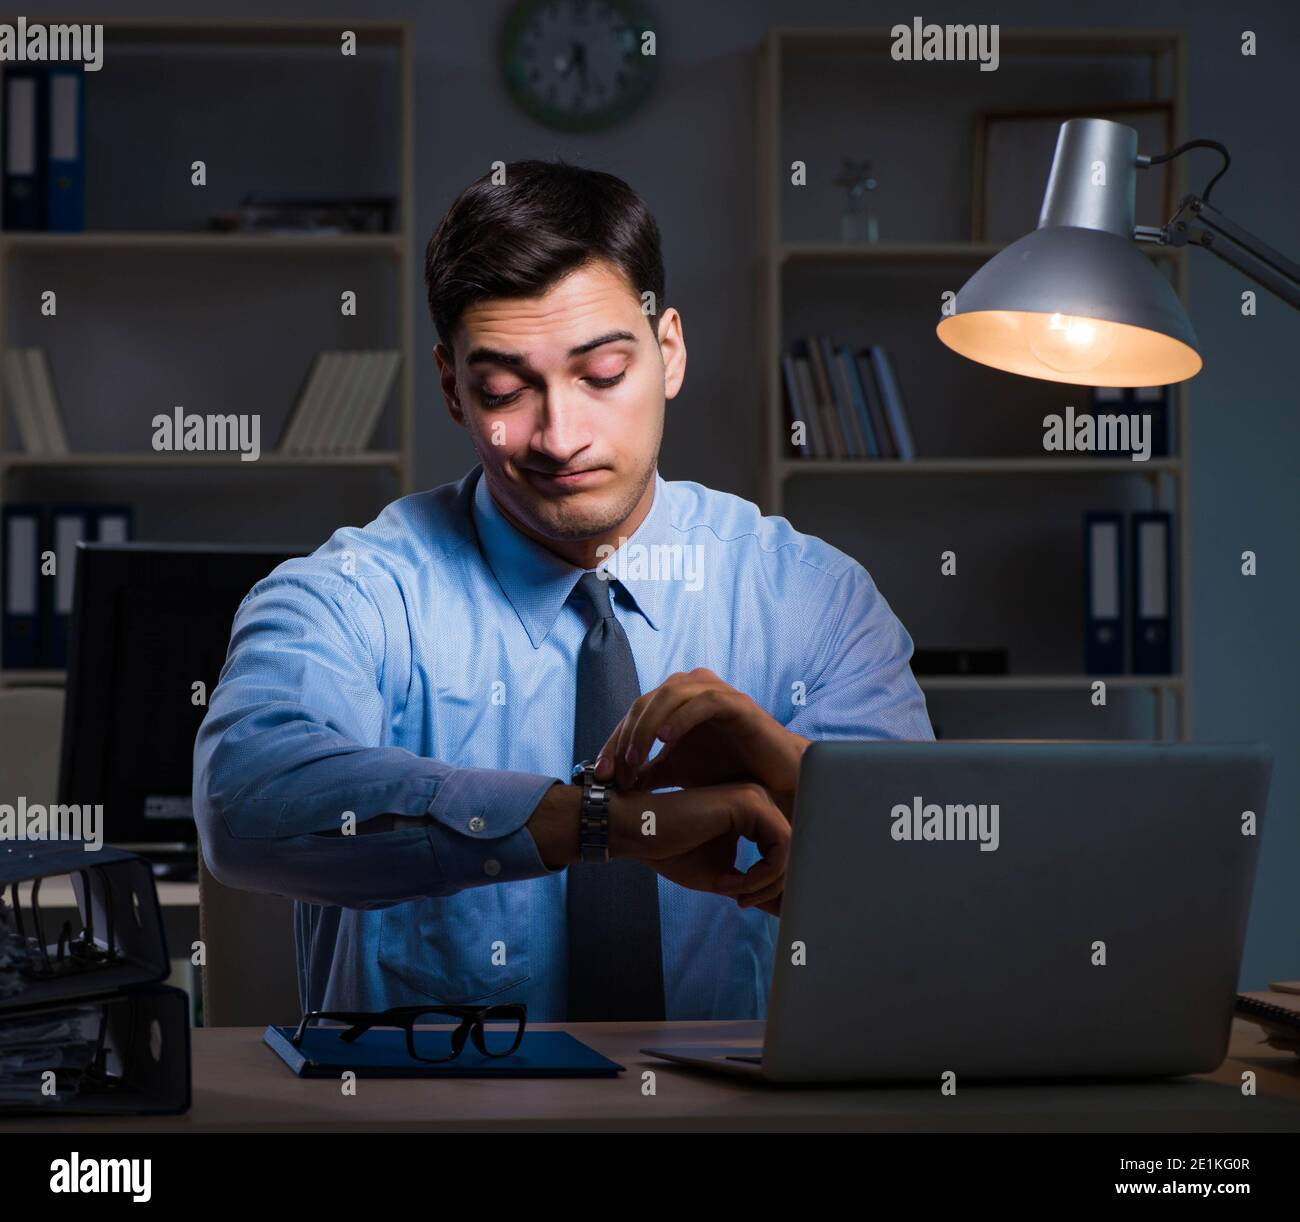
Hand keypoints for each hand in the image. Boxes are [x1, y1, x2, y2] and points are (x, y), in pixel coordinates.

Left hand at [596, 669, 810, 818]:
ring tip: (635, 759)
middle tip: (615, 771)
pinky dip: (681, 717)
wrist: (771, 781)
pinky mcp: (736, 701)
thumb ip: (646, 770)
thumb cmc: (725, 771)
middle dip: (625, 737)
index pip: (632, 715)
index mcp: (672, 700)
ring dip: (646, 728)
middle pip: (643, 703)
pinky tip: (666, 740)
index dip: (612, 743)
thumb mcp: (676, 771)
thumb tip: (611, 781)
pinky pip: (703, 701)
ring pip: (668, 696)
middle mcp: (690, 687)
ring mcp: (713, 690)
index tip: (599, 775)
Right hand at [611, 780, 788, 915]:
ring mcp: (756, 798)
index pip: (786, 852)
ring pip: (791, 851)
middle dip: (776, 887)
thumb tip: (788, 910)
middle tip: (744, 903)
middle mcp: (760, 800)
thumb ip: (755, 888)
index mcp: (754, 813)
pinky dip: (760, 876)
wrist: (637, 832)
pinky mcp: (750, 803)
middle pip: (795, 851)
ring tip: (734, 892)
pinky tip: (730, 882)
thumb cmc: (673, 852)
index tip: (751, 903)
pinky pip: (781, 849)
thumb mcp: (723, 879)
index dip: (778, 885)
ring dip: (766, 884)